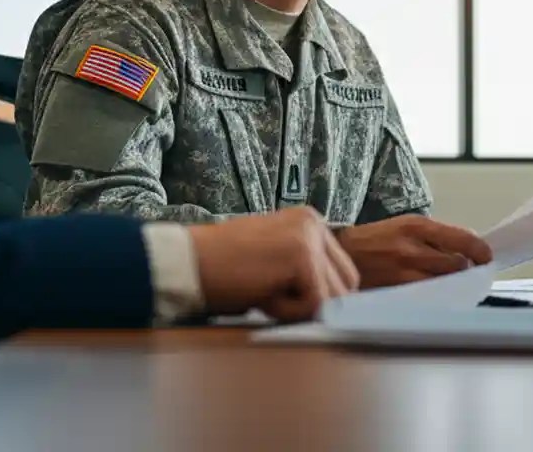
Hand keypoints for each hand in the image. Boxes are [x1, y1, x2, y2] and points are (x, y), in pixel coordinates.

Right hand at [189, 207, 359, 321]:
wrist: (187, 264)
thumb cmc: (223, 270)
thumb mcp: (275, 261)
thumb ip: (307, 271)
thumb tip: (339, 304)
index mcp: (309, 222)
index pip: (343, 273)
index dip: (320, 297)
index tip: (285, 296)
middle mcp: (314, 223)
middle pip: (345, 286)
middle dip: (313, 303)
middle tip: (271, 293)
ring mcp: (309, 237)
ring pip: (332, 298)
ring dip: (299, 308)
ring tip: (264, 291)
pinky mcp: (301, 256)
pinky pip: (314, 304)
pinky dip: (287, 311)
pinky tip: (261, 294)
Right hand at [335, 215, 493, 288]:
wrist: (343, 253)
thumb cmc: (378, 239)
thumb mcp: (406, 226)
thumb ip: (436, 237)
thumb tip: (470, 250)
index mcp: (416, 227)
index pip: (462, 239)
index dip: (481, 250)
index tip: (487, 257)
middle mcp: (411, 249)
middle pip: (457, 265)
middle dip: (465, 270)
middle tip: (466, 271)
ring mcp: (402, 273)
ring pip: (444, 285)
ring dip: (452, 285)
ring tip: (449, 283)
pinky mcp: (395, 292)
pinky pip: (427, 298)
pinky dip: (436, 297)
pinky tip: (434, 294)